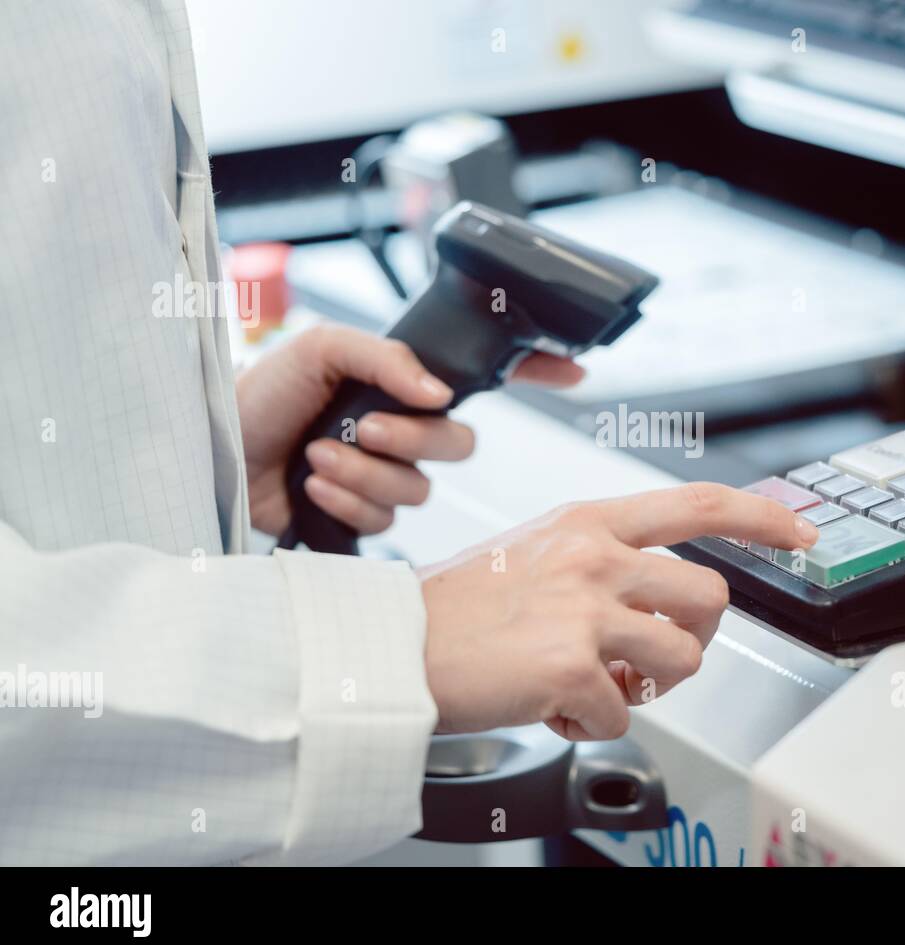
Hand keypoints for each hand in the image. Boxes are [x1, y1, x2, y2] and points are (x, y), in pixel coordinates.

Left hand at [236, 323, 582, 536]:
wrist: (213, 454)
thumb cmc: (259, 395)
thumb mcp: (317, 349)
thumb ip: (384, 358)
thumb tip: (436, 391)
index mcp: (400, 385)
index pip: (483, 376)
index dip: (534, 372)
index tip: (575, 370)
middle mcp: (401, 429)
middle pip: (458, 445)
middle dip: (410, 440)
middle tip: (362, 428)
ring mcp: (385, 474)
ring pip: (419, 489)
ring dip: (362, 473)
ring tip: (316, 457)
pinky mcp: (364, 516)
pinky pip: (387, 519)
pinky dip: (346, 501)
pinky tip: (313, 486)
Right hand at [419, 482, 819, 740]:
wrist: (395, 649)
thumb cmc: (457, 608)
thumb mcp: (535, 550)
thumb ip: (601, 557)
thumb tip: (659, 592)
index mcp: (587, 522)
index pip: (698, 504)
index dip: (763, 517)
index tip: (800, 532)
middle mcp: (594, 556)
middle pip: (711, 595)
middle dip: (696, 636)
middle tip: (653, 653)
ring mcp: (586, 609)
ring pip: (684, 657)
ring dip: (650, 684)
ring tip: (598, 682)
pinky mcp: (573, 666)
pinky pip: (625, 712)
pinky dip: (595, 722)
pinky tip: (556, 708)